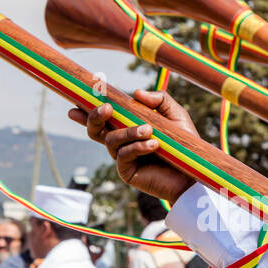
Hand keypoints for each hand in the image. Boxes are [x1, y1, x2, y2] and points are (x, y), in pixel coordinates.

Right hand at [69, 89, 195, 204]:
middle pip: (95, 130)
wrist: (191, 173)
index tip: (76, 100)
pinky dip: (137, 147)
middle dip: (94, 117)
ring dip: (128, 132)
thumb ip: (159, 100)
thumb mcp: (175, 116)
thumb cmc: (183, 145)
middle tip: (107, 108)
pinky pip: (123, 155)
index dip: (86, 110)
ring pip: (110, 140)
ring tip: (149, 130)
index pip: (103, 118)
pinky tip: (154, 145)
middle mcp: (121, 143)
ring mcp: (123, 158)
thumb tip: (135, 93)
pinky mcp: (127, 172)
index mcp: (128, 127)